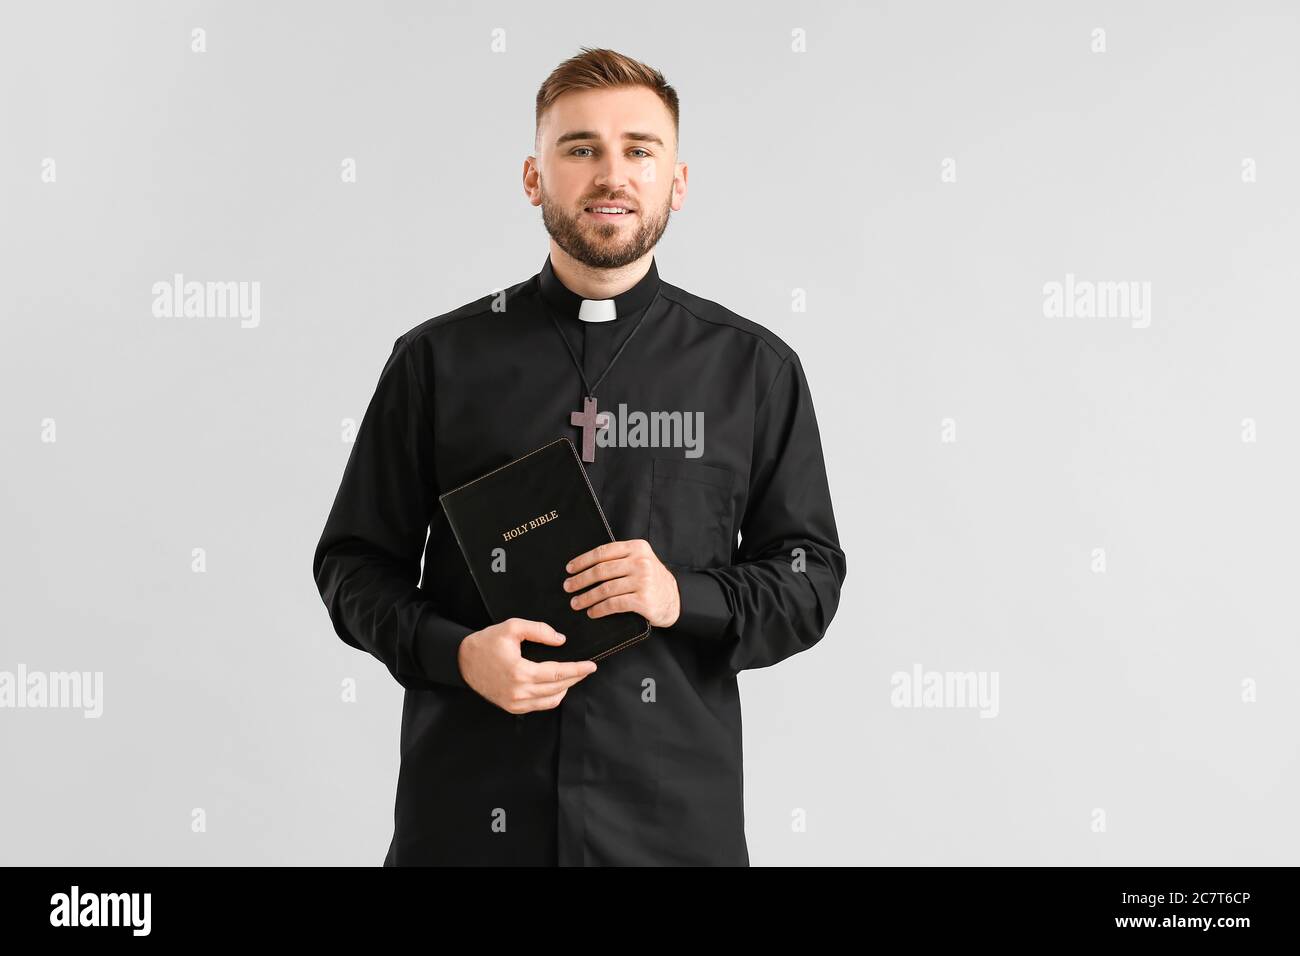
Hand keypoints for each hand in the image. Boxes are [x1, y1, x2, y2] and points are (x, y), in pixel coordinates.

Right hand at [458, 618, 597, 713]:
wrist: (463, 661)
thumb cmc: (486, 643)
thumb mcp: (512, 627)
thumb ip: (539, 630)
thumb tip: (561, 640)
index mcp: (520, 672)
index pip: (558, 673)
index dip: (578, 669)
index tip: (591, 665)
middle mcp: (519, 692)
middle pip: (558, 687)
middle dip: (576, 677)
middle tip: (586, 668)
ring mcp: (515, 703)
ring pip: (552, 699)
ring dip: (566, 687)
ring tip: (573, 675)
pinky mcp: (512, 707)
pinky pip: (541, 705)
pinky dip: (553, 696)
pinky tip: (557, 685)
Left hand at [563, 538, 680, 627]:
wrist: (675, 600)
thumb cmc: (651, 581)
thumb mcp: (640, 561)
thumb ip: (620, 559)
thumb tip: (585, 567)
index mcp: (637, 548)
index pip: (603, 552)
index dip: (583, 560)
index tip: (569, 569)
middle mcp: (641, 562)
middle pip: (601, 570)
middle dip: (580, 580)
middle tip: (568, 587)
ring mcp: (643, 581)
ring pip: (605, 589)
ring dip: (587, 597)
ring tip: (576, 602)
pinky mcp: (643, 599)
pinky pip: (614, 604)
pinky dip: (599, 609)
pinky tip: (592, 612)